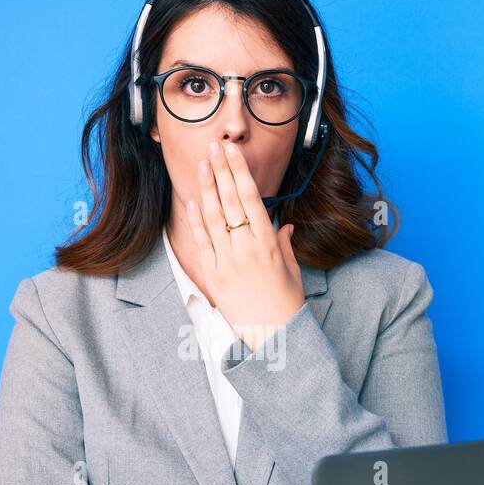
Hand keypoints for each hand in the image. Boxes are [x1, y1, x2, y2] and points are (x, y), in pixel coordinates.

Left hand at [185, 139, 304, 352]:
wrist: (274, 337)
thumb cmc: (287, 304)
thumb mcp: (291, 270)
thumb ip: (284, 244)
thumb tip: (281, 227)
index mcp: (267, 243)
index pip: (250, 198)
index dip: (239, 172)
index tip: (233, 152)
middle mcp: (245, 249)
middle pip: (230, 201)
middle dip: (221, 171)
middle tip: (213, 147)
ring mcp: (227, 263)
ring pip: (213, 218)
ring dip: (206, 189)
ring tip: (201, 167)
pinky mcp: (213, 277)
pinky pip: (202, 244)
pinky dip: (196, 222)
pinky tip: (192, 203)